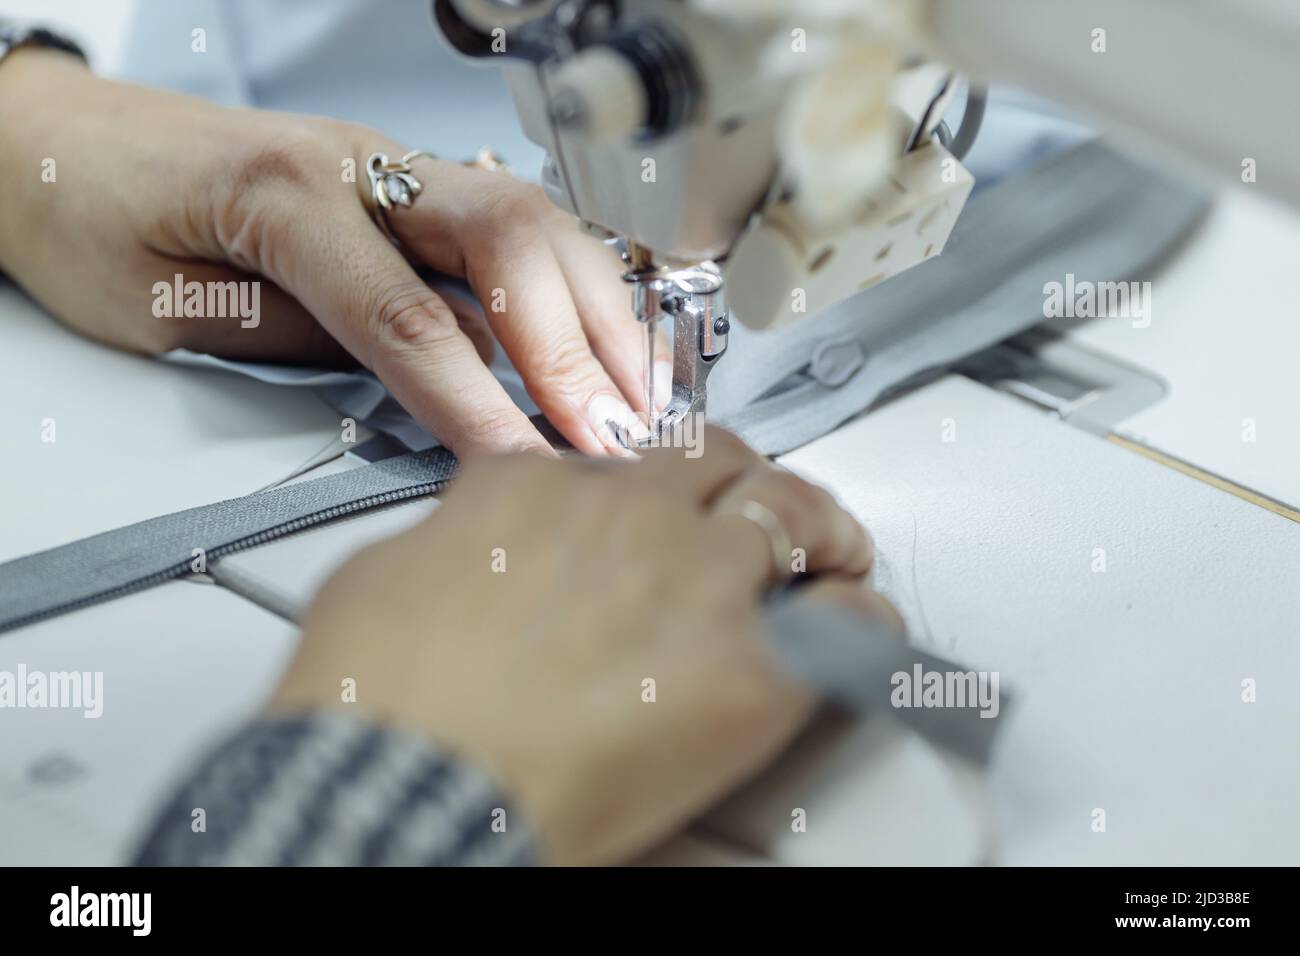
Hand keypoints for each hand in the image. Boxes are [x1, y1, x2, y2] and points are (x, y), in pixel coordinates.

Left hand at [0, 49, 660, 456]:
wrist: (60, 145)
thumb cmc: (96, 219)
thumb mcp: (176, 315)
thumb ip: (317, 348)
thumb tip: (437, 397)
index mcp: (288, 194)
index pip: (410, 316)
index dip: (478, 402)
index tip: (527, 469)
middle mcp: (363, 165)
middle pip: (509, 244)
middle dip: (576, 348)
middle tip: (618, 435)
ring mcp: (396, 166)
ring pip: (536, 222)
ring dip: (601, 311)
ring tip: (645, 395)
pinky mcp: (413, 186)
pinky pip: (520, 227)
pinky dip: (577, 288)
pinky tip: (609, 339)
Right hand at [272, 429, 900, 864]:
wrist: (401, 793)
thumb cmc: (376, 712)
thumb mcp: (383, 579)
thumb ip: (455, 538)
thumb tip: (480, 545)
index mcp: (533, 485)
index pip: (618, 459)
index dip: (644, 490)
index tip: (656, 512)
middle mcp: (625, 512)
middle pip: (718, 460)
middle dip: (741, 482)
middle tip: (755, 510)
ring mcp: (694, 578)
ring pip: (791, 513)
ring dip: (816, 529)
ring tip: (831, 551)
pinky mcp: (747, 666)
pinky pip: (842, 620)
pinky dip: (857, 618)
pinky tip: (852, 626)